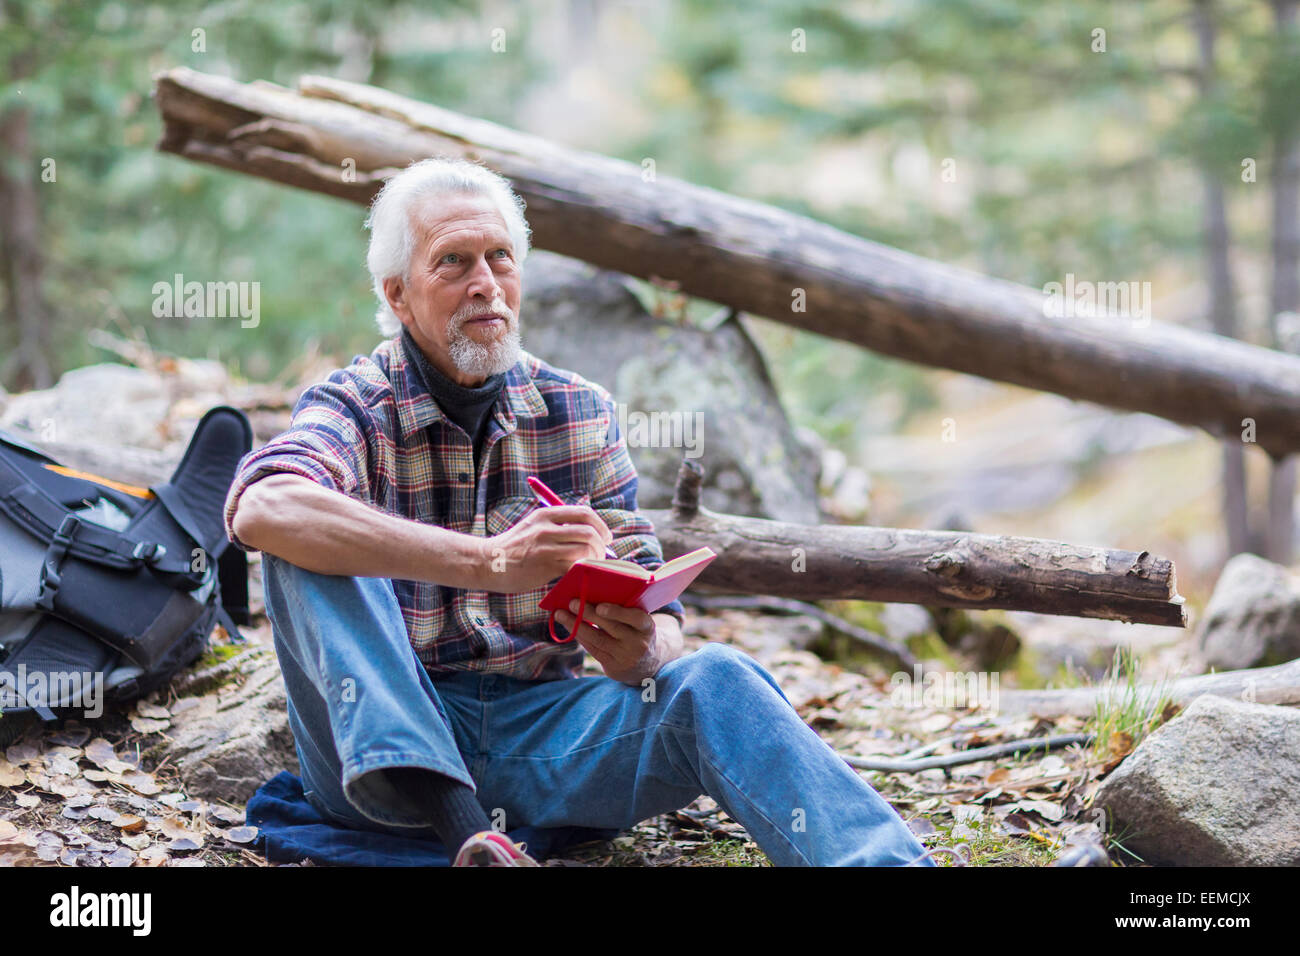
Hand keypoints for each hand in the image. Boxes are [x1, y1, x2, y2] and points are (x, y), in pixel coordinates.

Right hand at [481, 505, 612, 592]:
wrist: (488, 562)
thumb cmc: (515, 547)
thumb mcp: (534, 526)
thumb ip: (558, 525)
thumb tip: (591, 533)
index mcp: (546, 515)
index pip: (584, 512)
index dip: (601, 525)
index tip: (605, 537)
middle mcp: (546, 528)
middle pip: (589, 532)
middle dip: (601, 546)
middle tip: (601, 556)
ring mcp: (546, 547)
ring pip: (584, 549)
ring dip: (594, 560)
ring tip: (591, 567)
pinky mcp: (545, 566)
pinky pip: (574, 566)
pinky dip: (583, 570)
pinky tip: (580, 575)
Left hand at [554, 602, 682, 684]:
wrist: (648, 663)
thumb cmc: (637, 632)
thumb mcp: (639, 622)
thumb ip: (624, 610)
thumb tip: (591, 595)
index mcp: (647, 627)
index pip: (635, 618)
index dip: (618, 612)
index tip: (600, 606)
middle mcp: (638, 644)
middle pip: (611, 628)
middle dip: (589, 614)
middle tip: (572, 602)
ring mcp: (625, 658)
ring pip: (598, 640)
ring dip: (576, 626)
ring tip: (560, 614)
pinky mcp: (614, 668)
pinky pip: (593, 650)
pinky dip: (580, 637)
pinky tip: (570, 627)